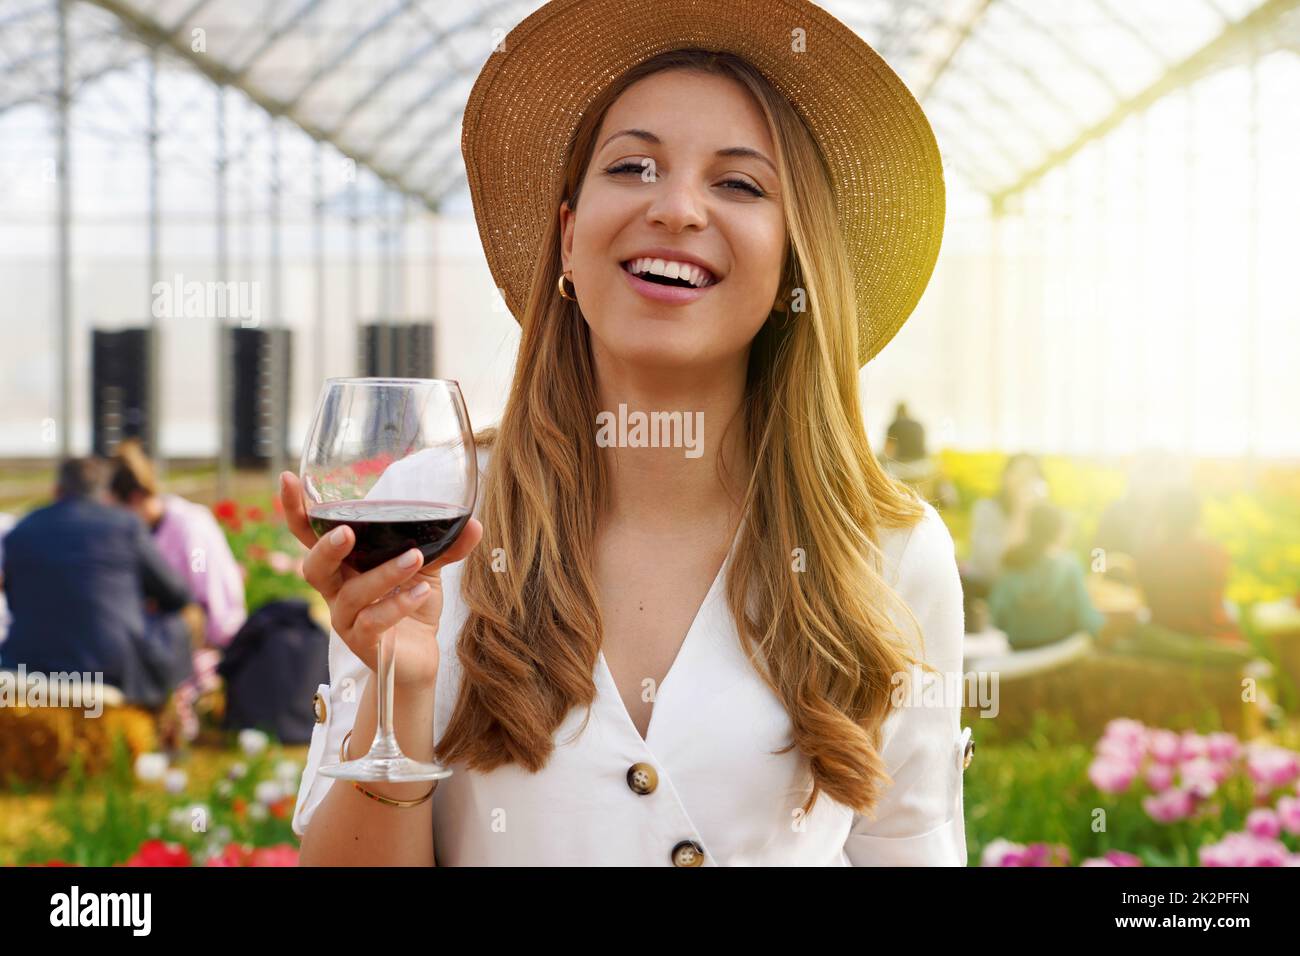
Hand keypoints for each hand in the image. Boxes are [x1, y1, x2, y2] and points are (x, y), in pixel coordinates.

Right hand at [278, 471, 482, 688]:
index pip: (310, 534)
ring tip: (416, 558)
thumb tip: (473, 524)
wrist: (418, 656)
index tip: (288, 479)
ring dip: (384, 573)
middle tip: (347, 533)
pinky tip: (421, 592)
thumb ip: (444, 546)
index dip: (296, 510)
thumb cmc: (411, 603)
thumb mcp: (427, 569)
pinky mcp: (363, 642)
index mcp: (344, 563)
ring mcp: (346, 618)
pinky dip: (397, 604)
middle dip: (326, 547)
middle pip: (314, 566)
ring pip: (352, 594)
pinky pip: (373, 622)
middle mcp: (337, 589)